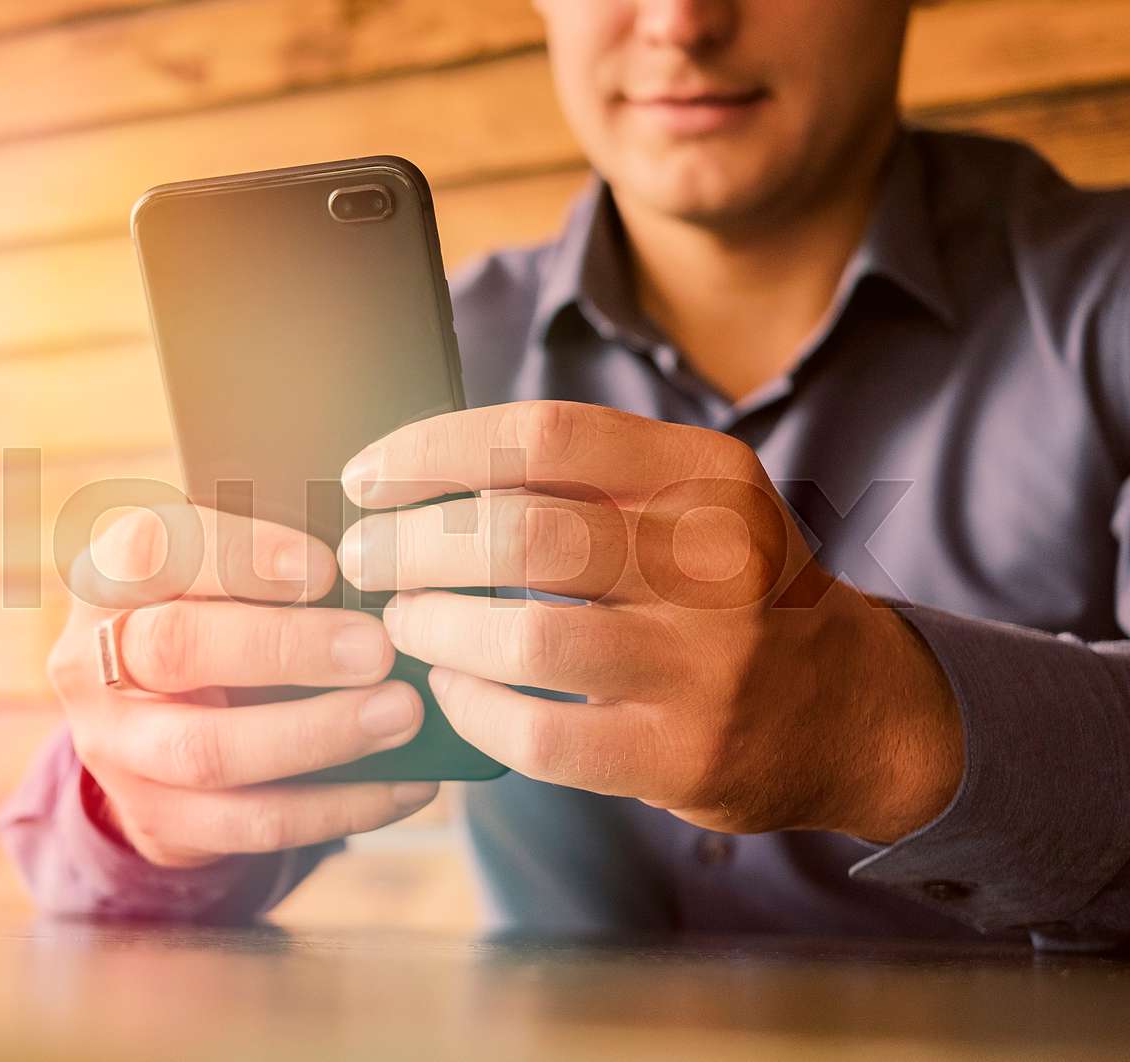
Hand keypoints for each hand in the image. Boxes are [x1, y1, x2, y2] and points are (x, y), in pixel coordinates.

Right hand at [49, 503, 438, 868]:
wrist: (153, 726)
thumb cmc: (213, 618)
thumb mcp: (216, 577)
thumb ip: (271, 566)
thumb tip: (376, 572)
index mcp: (111, 578)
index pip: (154, 548)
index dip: (239, 555)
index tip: (326, 567)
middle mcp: (92, 661)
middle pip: (176, 648)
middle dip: (286, 647)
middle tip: (377, 647)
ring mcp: (118, 749)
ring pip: (209, 751)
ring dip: (318, 734)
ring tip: (401, 713)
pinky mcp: (158, 820)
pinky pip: (252, 823)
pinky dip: (339, 807)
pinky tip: (404, 783)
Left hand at [339, 400, 961, 842]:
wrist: (847, 707)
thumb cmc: (724, 590)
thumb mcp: (687, 502)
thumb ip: (579, 480)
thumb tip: (415, 476)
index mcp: (706, 474)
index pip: (546, 434)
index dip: (435, 451)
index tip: (367, 476)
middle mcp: (716, 559)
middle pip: (523, 533)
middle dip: (413, 545)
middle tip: (363, 557)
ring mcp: (707, 663)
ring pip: (527, 637)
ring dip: (435, 626)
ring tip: (402, 621)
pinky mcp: (687, 753)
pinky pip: (543, 735)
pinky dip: (475, 709)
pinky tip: (451, 689)